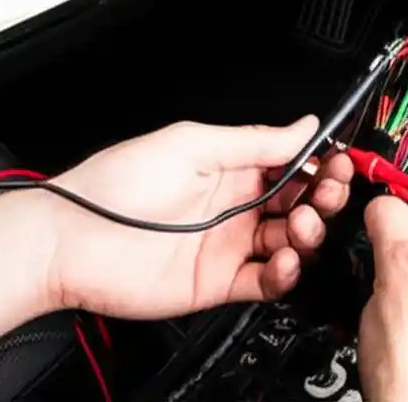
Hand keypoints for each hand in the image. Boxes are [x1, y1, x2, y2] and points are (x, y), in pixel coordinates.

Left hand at [33, 117, 351, 318]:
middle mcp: (235, 205)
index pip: (292, 164)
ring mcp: (228, 245)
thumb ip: (255, 140)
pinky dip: (286, 273)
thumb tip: (305, 124)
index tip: (336, 161)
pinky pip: (267, 282)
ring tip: (301, 225)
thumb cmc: (115, 185)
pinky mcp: (219, 283)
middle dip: (323, 197)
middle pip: (300, 203)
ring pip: (291, 242)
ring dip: (308, 233)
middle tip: (327, 193)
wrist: (71, 240)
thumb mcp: (192, 143)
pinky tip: (285, 259)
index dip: (320, 163)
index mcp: (230, 166)